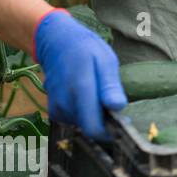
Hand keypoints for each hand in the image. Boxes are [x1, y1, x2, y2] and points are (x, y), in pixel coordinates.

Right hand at [34, 8, 127, 141]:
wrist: (56, 43)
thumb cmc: (85, 50)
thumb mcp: (105, 61)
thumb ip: (110, 86)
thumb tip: (118, 107)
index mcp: (80, 90)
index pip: (93, 128)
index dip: (110, 133)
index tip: (122, 125)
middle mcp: (65, 103)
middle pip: (90, 128)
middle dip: (104, 121)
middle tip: (111, 101)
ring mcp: (57, 108)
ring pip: (83, 125)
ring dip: (94, 115)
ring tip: (97, 94)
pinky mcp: (54, 111)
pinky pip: (74, 120)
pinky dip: (84, 113)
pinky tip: (86, 97)